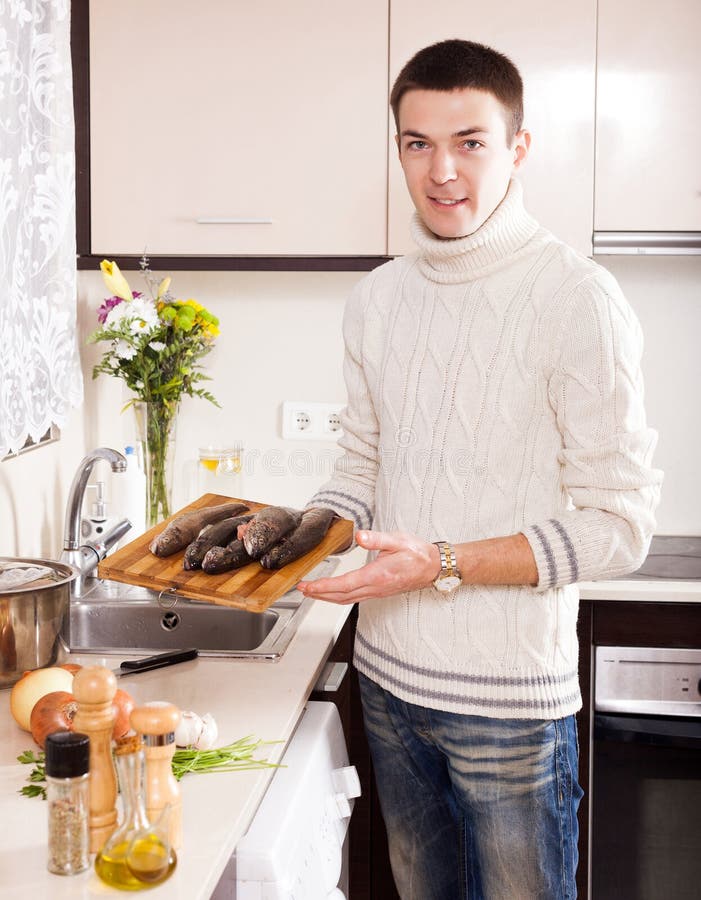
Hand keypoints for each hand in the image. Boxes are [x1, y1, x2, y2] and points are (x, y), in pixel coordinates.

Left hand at [297, 530, 440, 604]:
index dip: (323, 587)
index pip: (344, 585)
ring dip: (327, 597)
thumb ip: (377, 539)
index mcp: (377, 575)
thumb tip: (359, 536)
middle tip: (301, 589)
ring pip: (347, 600)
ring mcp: (377, 592)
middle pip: (341, 596)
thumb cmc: (417, 553)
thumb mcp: (398, 540)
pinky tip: (333, 592)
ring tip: (311, 592)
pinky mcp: (378, 592)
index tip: (308, 586)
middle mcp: (375, 587)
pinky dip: (338, 596)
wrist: (434, 567)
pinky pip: (354, 598)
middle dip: (319, 594)